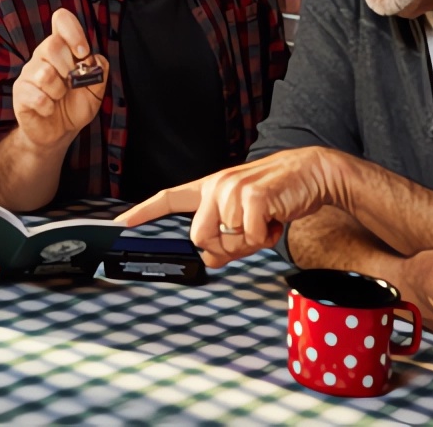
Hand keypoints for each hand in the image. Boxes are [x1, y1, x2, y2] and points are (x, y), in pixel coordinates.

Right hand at [12, 9, 108, 148]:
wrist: (59, 132)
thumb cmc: (75, 105)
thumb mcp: (95, 90)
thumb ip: (99, 72)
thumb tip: (94, 59)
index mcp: (63, 48)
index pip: (61, 20)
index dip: (73, 32)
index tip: (83, 53)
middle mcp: (43, 55)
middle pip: (52, 45)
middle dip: (69, 68)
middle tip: (71, 84)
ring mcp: (29, 73)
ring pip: (45, 73)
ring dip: (59, 91)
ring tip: (59, 98)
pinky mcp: (20, 92)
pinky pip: (37, 97)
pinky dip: (49, 107)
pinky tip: (48, 110)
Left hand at [117, 147, 345, 266]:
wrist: (312, 173)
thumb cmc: (278, 196)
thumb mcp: (247, 219)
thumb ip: (226, 240)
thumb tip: (209, 260)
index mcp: (210, 188)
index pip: (169, 198)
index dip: (143, 212)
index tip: (120, 223)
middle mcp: (217, 186)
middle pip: (198, 237)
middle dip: (225, 248)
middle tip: (250, 237)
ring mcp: (233, 189)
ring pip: (226, 240)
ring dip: (251, 242)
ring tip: (266, 222)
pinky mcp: (253, 196)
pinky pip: (250, 236)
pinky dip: (267, 237)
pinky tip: (276, 219)